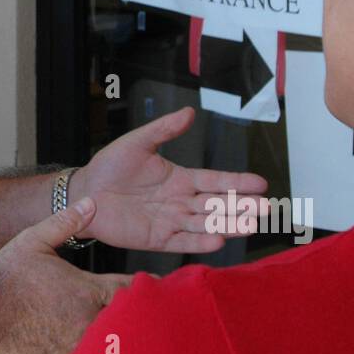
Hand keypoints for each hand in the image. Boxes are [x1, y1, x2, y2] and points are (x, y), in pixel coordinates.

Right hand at [0, 197, 133, 353]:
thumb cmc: (7, 279)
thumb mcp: (34, 240)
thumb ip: (66, 222)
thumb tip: (89, 203)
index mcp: (86, 289)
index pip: (128, 288)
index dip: (145, 286)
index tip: (155, 285)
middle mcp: (87, 318)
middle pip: (126, 319)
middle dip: (134, 313)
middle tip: (145, 310)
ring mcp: (76, 342)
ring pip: (108, 341)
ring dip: (114, 333)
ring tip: (121, 329)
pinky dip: (91, 350)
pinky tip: (89, 345)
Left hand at [74, 107, 268, 252]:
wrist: (85, 192)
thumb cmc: (110, 166)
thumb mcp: (138, 142)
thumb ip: (164, 130)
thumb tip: (190, 112)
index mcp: (180, 178)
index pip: (215, 181)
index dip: (238, 182)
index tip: (261, 183)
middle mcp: (181, 201)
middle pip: (217, 205)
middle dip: (242, 207)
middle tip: (267, 209)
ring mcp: (171, 221)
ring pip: (206, 223)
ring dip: (228, 224)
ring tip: (251, 225)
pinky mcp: (156, 238)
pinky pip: (182, 240)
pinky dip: (200, 241)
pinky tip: (219, 240)